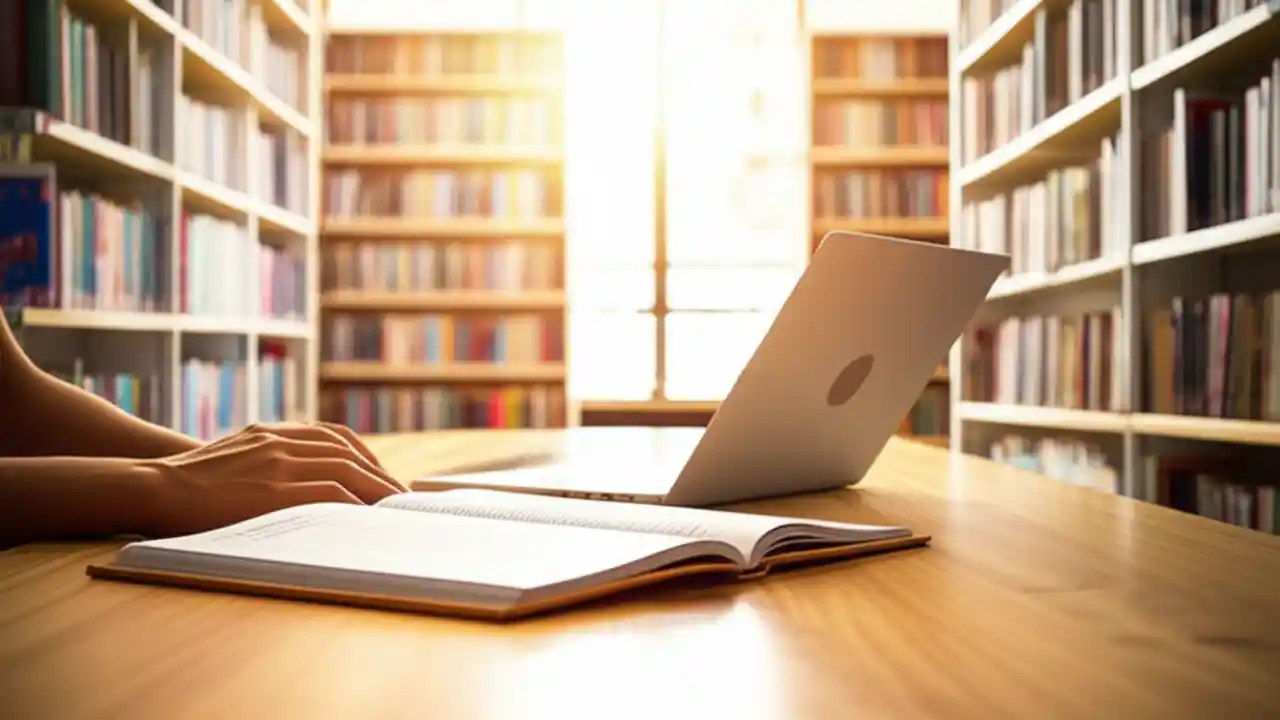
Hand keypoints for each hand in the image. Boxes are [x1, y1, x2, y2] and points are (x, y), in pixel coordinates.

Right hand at [141, 423, 406, 536]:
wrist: (154, 486)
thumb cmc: (189, 483)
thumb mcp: (235, 458)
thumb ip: (267, 462)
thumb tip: (301, 486)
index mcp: (272, 433)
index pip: (335, 437)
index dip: (365, 456)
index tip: (383, 475)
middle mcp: (280, 442)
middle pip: (347, 453)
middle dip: (380, 475)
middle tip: (401, 498)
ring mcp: (277, 463)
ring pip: (345, 470)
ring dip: (376, 489)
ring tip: (394, 510)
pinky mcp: (272, 489)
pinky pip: (328, 493)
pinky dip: (353, 503)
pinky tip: (365, 517)